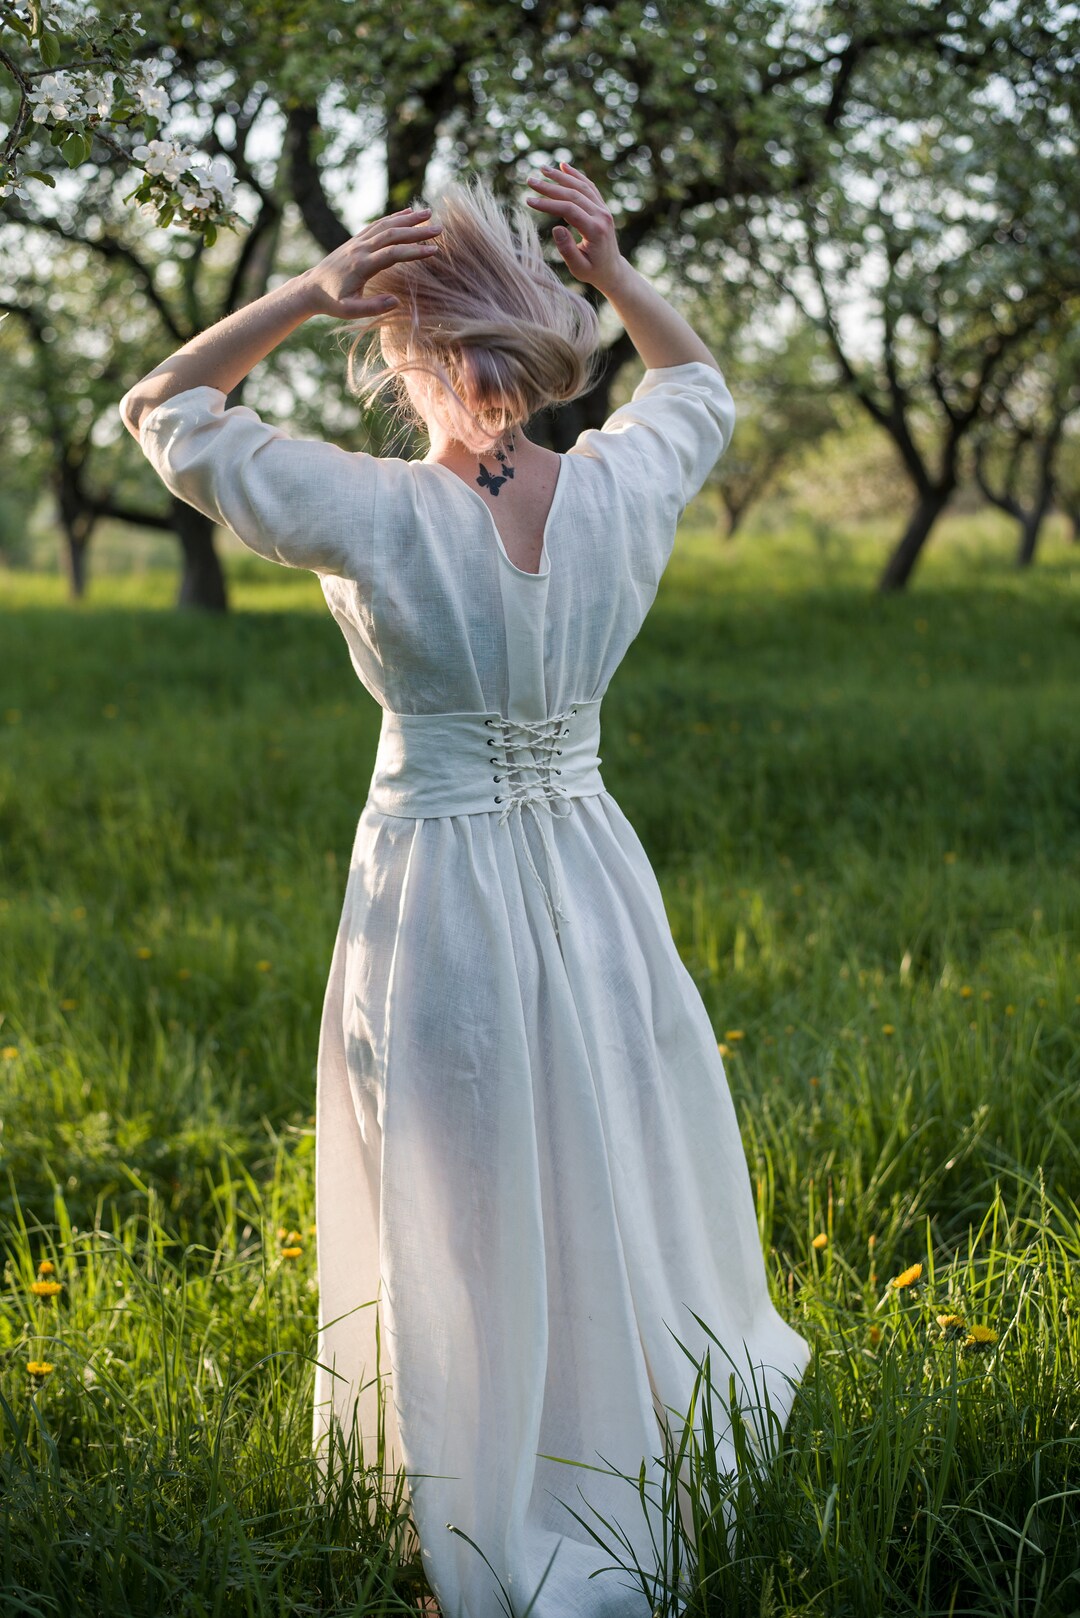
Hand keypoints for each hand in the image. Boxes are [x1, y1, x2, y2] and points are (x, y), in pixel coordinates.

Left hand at [297, 205, 442, 317]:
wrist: (311, 287)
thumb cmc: (332, 302)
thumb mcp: (349, 311)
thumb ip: (372, 307)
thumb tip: (395, 301)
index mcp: (361, 266)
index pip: (392, 254)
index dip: (414, 252)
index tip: (434, 250)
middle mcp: (361, 249)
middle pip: (393, 234)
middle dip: (417, 231)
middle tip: (439, 229)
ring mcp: (358, 242)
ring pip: (386, 225)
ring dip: (408, 218)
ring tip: (429, 213)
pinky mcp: (357, 240)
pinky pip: (378, 224)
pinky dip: (394, 217)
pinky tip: (408, 213)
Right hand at [525, 162, 626, 293]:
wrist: (612, 270)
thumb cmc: (593, 271)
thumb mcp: (579, 268)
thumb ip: (568, 250)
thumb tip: (556, 228)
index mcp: (595, 230)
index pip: (569, 210)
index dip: (548, 204)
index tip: (529, 200)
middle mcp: (602, 215)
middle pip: (574, 195)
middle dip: (550, 187)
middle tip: (530, 181)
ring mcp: (604, 209)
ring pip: (581, 187)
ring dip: (561, 177)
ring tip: (542, 169)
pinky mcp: (602, 207)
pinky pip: (589, 187)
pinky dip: (576, 175)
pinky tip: (563, 166)